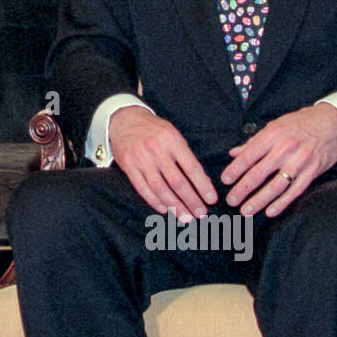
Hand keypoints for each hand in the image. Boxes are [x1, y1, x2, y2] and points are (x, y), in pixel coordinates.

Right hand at [108, 106, 216, 220]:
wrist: (124, 119)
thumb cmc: (153, 129)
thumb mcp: (172, 134)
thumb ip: (183, 154)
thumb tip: (201, 181)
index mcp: (172, 140)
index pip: (191, 167)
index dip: (202, 185)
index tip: (211, 199)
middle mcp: (156, 149)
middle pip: (177, 181)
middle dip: (191, 200)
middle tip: (201, 213)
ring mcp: (141, 158)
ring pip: (160, 188)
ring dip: (174, 205)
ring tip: (185, 216)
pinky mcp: (128, 166)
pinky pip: (142, 188)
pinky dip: (154, 201)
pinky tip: (165, 209)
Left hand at [221, 104, 336, 217]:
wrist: (332, 123)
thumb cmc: (300, 124)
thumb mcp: (274, 126)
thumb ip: (254, 142)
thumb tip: (233, 153)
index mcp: (272, 135)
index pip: (248, 156)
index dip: (235, 170)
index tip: (225, 181)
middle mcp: (285, 148)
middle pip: (259, 173)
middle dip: (242, 189)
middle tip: (231, 201)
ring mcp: (300, 161)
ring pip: (276, 186)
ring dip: (259, 200)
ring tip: (246, 210)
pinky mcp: (313, 172)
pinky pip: (295, 191)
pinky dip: (282, 203)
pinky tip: (270, 212)